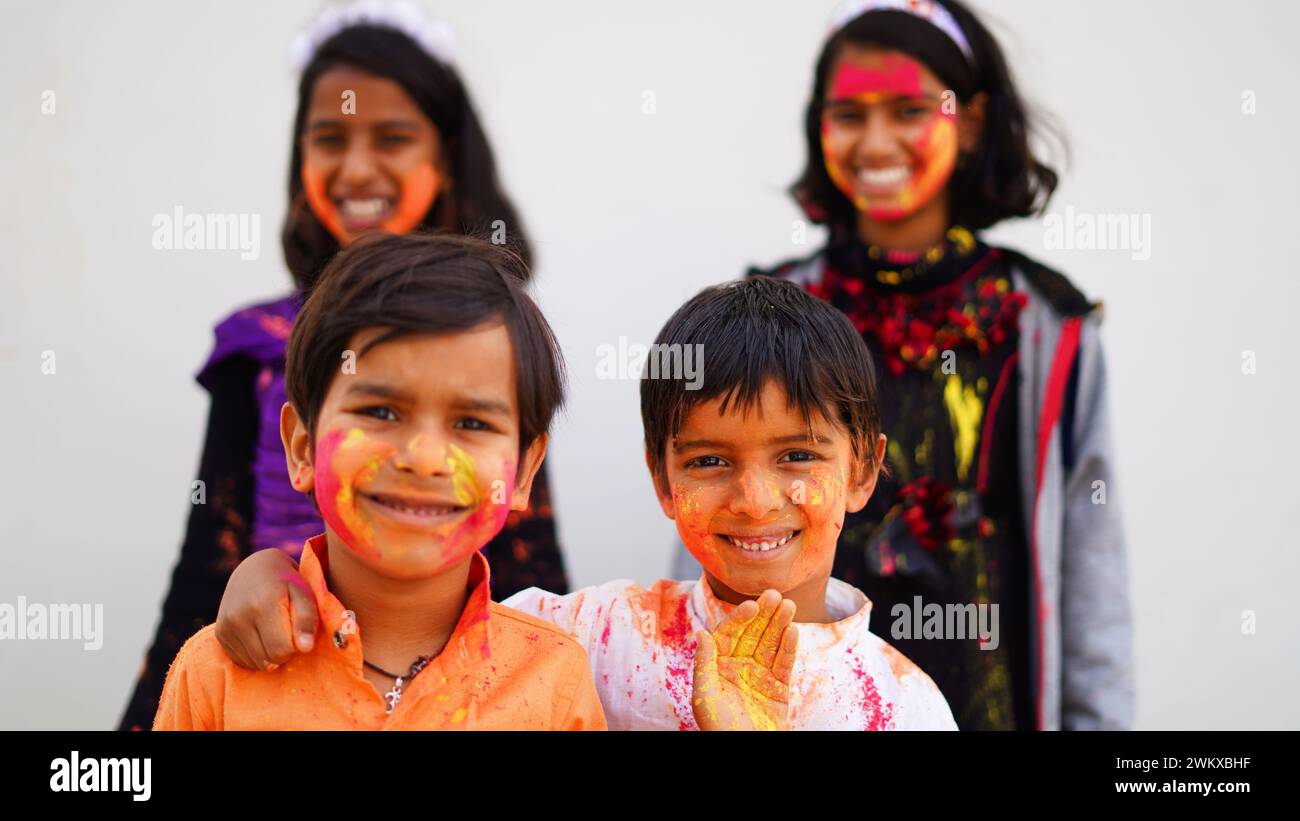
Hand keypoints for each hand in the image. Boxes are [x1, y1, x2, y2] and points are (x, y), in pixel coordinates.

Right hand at [215, 548, 317, 669]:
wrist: (255, 569)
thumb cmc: (286, 584)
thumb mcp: (304, 594)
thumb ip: (307, 620)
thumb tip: (306, 648)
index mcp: (262, 605)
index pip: (282, 649)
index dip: (296, 645)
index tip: (298, 630)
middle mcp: (239, 616)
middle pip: (268, 660)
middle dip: (283, 652)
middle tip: (287, 631)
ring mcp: (226, 626)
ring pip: (256, 663)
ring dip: (270, 655)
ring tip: (274, 632)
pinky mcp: (220, 634)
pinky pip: (242, 661)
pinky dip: (256, 655)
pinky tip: (261, 636)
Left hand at [691, 589, 798, 730]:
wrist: (746, 751)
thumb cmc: (719, 729)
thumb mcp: (704, 695)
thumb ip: (704, 664)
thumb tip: (702, 633)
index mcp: (719, 666)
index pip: (729, 635)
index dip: (739, 618)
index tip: (751, 605)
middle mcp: (739, 667)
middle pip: (753, 634)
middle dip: (764, 614)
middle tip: (774, 594)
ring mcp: (760, 676)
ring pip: (771, 644)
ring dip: (780, 624)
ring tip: (789, 604)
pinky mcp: (779, 688)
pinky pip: (784, 663)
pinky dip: (789, 647)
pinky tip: (793, 629)